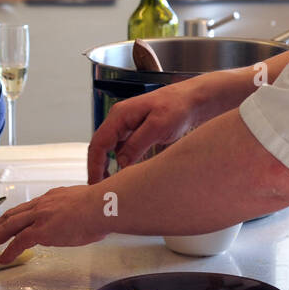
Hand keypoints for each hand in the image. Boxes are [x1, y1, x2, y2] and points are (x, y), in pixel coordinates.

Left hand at [0, 185, 106, 262]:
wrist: (102, 206)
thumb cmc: (101, 207)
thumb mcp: (81, 203)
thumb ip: (72, 210)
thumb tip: (76, 218)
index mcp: (51, 198)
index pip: (26, 207)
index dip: (14, 216)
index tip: (6, 223)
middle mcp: (42, 204)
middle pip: (12, 214)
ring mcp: (40, 216)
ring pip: (10, 225)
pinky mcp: (42, 230)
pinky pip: (19, 241)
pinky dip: (9, 250)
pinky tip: (3, 259)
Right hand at [86, 78, 207, 183]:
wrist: (193, 100)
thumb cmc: (178, 107)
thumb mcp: (157, 127)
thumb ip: (137, 144)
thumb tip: (120, 162)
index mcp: (120, 115)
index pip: (99, 144)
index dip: (95, 165)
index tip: (96, 183)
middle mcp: (120, 119)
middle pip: (100, 147)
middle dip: (98, 168)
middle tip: (101, 189)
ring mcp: (127, 124)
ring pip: (110, 148)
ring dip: (107, 166)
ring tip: (111, 185)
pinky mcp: (136, 130)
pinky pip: (122, 148)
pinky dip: (120, 161)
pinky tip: (125, 173)